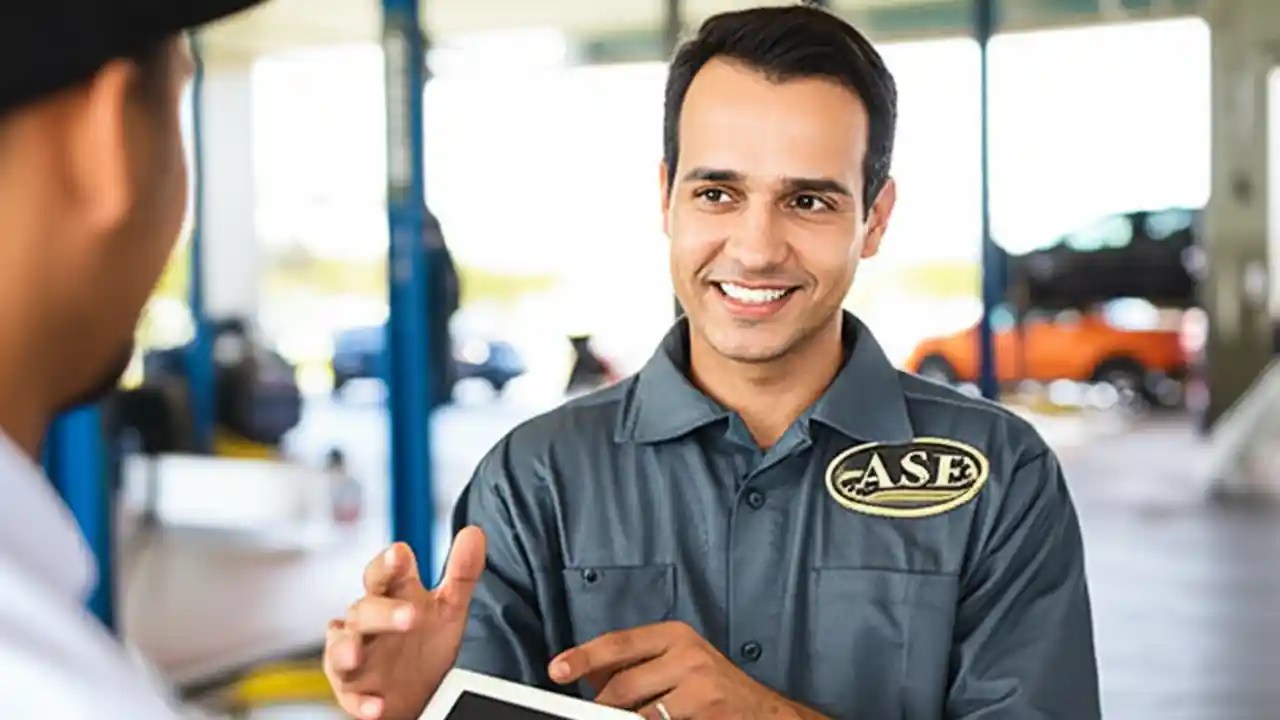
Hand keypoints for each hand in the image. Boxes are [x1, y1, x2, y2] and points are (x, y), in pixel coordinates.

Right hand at [323, 527, 485, 719]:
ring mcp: (357, 657)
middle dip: (383, 611)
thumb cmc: (426, 642)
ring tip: (357, 653)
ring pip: (343, 649)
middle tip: (409, 615)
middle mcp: (368, 623)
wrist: (418, 692)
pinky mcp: (353, 692)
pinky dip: (362, 702)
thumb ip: (462, 572)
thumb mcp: (449, 608)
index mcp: (391, 597)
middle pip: (365, 610)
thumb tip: (475, 532)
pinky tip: (378, 705)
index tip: (399, 553)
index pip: (385, 574)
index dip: (390, 563)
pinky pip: (351, 697)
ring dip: (348, 650)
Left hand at [548, 621, 812, 719]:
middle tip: (597, 714)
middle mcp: (688, 655)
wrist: (764, 713)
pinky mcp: (708, 714)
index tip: (556, 670)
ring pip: (637, 715)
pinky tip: (663, 719)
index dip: (582, 657)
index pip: (617, 643)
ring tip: (638, 716)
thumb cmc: (713, 687)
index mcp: (675, 635)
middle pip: (621, 687)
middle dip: (603, 708)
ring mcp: (701, 688)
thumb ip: (633, 665)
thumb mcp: (677, 662)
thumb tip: (585, 673)